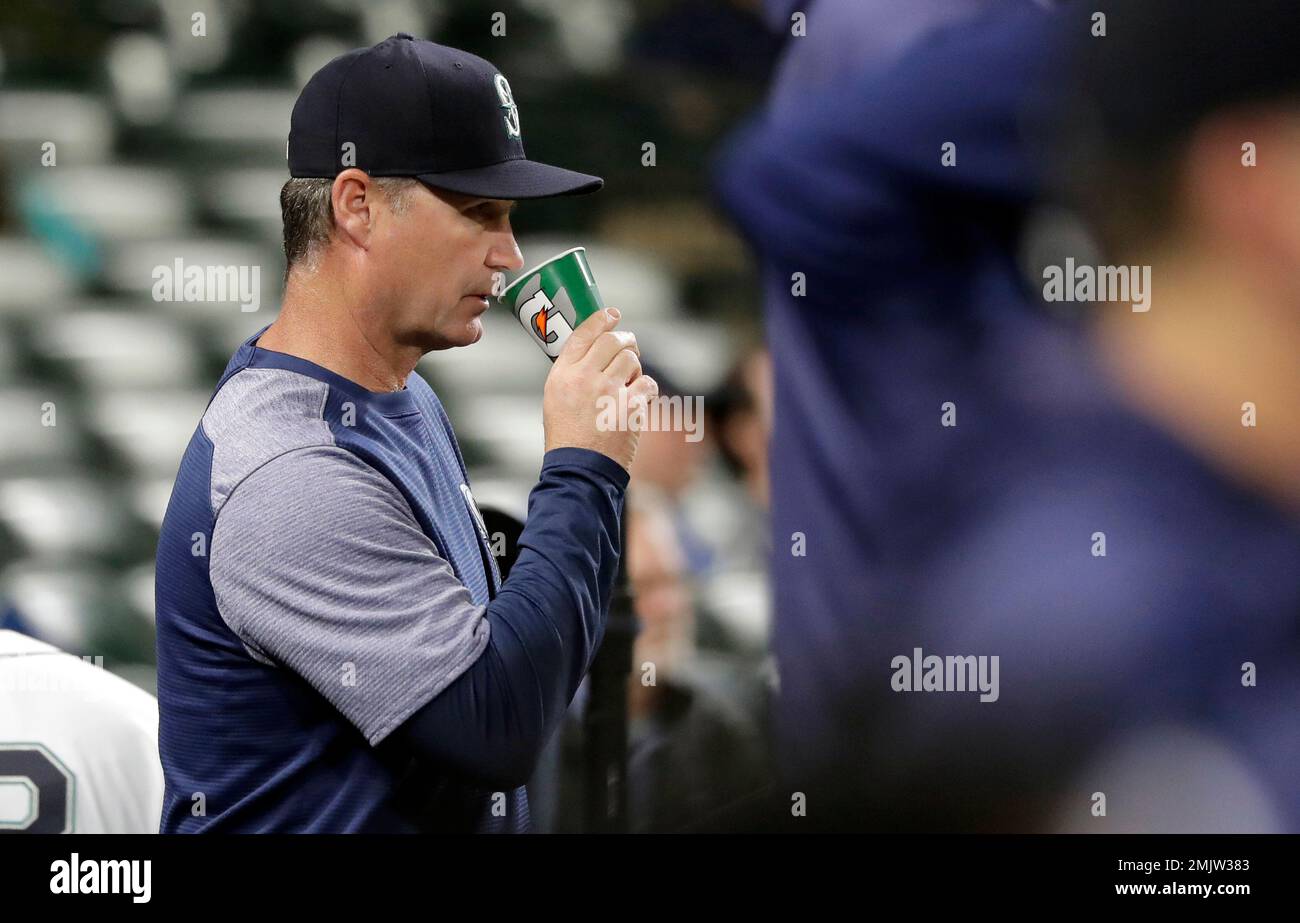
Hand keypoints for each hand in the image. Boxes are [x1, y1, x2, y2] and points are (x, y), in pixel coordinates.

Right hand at [542, 307, 658, 471]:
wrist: (579, 469)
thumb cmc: (567, 438)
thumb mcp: (555, 399)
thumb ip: (573, 374)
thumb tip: (597, 354)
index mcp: (562, 375)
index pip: (583, 334)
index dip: (600, 319)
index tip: (612, 314)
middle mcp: (584, 378)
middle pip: (612, 341)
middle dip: (625, 340)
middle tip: (630, 345)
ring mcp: (608, 391)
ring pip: (632, 359)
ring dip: (635, 368)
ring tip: (629, 382)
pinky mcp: (630, 406)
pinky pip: (648, 384)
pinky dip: (647, 389)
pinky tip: (639, 399)